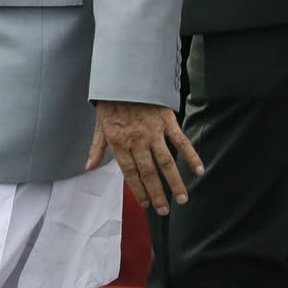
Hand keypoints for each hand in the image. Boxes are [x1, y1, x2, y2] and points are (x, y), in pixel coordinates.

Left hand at [86, 101, 203, 216]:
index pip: (130, 173)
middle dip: (157, 194)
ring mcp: (154, 132)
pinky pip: (181, 141)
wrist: (125, 77)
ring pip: (166, 163)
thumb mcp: (99, 125)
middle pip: (149, 173)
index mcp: (120, 143)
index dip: (138, 191)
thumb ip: (96, 148)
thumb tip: (88, 167)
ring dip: (175, 183)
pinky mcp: (167, 121)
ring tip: (182, 199)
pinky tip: (199, 170)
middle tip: (165, 211)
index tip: (146, 204)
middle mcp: (137, 140)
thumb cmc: (112, 102)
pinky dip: (191, 156)